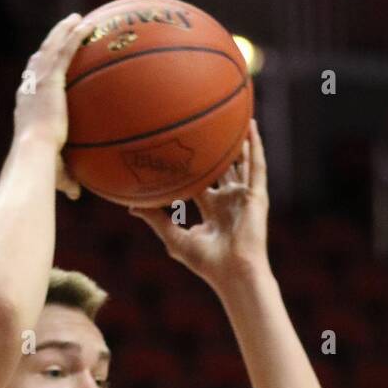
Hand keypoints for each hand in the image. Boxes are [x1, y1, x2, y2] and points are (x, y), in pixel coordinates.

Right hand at [13, 12, 89, 198]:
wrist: (36, 154)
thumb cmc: (41, 168)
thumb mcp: (55, 171)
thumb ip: (67, 178)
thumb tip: (77, 196)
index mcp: (26, 107)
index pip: (31, 85)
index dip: (37, 73)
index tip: (45, 66)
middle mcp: (29, 90)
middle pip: (39, 60)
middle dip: (50, 45)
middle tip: (61, 33)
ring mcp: (39, 81)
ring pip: (51, 48)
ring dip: (63, 31)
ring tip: (77, 20)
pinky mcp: (51, 79)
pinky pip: (64, 51)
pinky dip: (73, 36)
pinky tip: (85, 24)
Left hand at [128, 120, 268, 284]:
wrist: (234, 273)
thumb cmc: (207, 263)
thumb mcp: (174, 237)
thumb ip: (155, 218)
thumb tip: (130, 206)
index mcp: (213, 210)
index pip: (201, 181)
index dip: (193, 164)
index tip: (179, 146)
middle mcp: (229, 201)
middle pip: (223, 168)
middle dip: (218, 148)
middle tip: (207, 123)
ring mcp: (244, 198)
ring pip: (242, 162)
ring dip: (239, 140)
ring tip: (234, 114)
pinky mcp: (256, 197)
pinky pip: (257, 166)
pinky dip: (255, 146)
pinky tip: (250, 125)